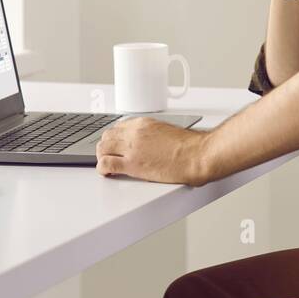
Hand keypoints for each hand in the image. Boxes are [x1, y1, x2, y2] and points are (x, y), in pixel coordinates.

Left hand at [95, 117, 214, 185]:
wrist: (197, 155)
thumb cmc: (190, 147)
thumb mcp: (167, 132)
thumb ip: (152, 136)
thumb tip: (148, 144)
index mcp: (143, 124)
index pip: (118, 127)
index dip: (115, 138)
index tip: (116, 145)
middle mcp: (134, 133)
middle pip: (107, 136)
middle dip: (106, 146)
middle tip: (109, 155)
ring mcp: (131, 148)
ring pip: (102, 149)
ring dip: (102, 156)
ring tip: (107, 164)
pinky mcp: (132, 164)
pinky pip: (106, 164)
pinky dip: (102, 169)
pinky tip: (107, 173)